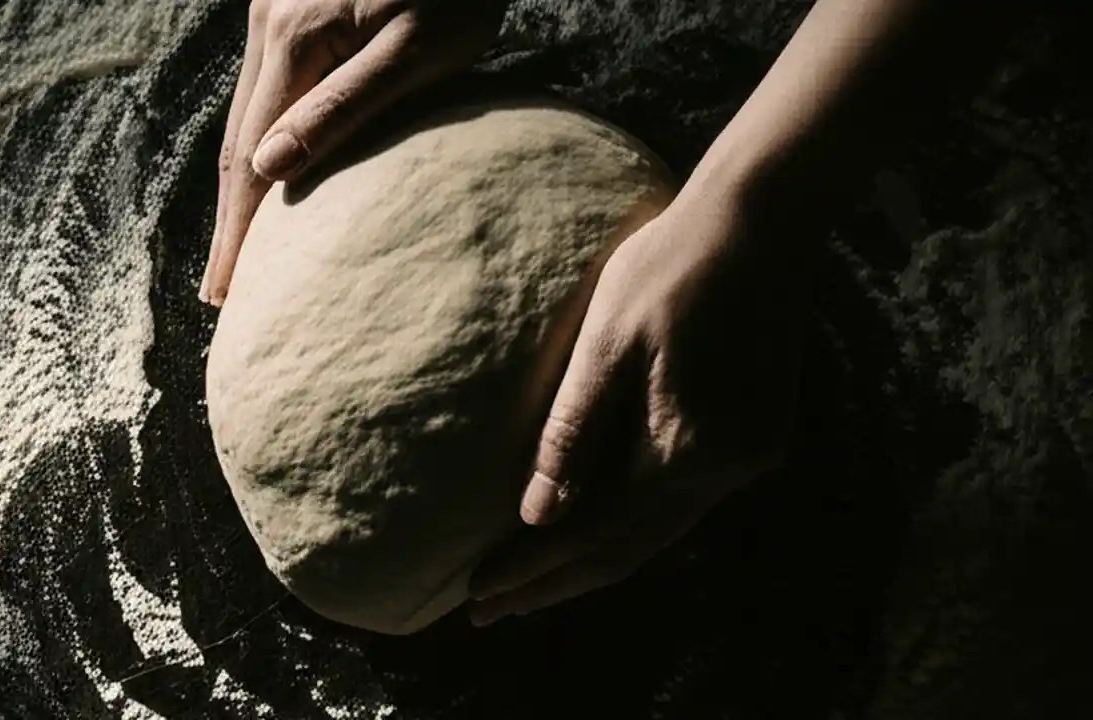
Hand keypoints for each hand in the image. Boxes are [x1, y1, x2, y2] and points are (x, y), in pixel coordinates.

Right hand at [199, 0, 505, 305]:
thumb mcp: (417, 48)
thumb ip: (346, 107)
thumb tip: (272, 171)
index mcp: (296, 40)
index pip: (253, 157)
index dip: (239, 230)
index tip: (226, 291)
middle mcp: (271, 27)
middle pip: (238, 140)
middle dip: (232, 220)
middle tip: (223, 291)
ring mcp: (277, 16)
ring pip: (248, 118)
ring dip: (243, 187)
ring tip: (241, 250)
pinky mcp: (294, 12)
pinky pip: (268, 94)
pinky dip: (263, 146)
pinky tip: (271, 179)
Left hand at [466, 176, 807, 626]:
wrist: (760, 220)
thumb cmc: (669, 267)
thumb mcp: (607, 344)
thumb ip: (573, 434)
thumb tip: (534, 517)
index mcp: (688, 451)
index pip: (595, 535)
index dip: (532, 569)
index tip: (476, 597)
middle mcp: (729, 470)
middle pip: (628, 550)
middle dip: (554, 583)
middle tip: (490, 612)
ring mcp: (751, 457)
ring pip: (657, 533)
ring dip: (592, 560)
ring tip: (529, 587)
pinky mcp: (756, 438)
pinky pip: (682, 503)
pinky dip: (630, 525)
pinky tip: (592, 532)